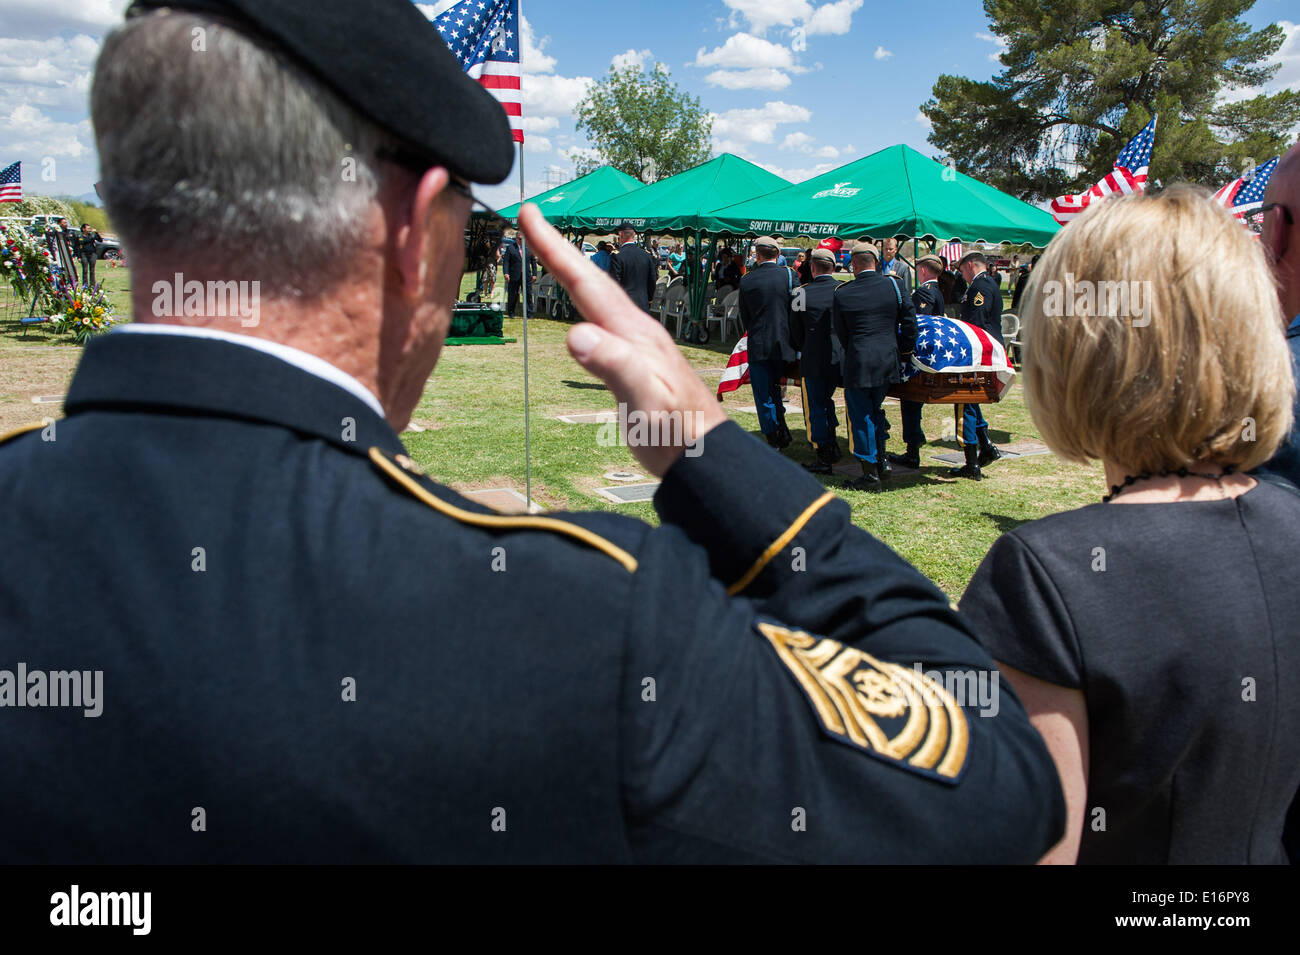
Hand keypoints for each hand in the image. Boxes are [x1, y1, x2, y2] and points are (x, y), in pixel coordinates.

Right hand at [518, 204, 727, 475]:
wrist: (706, 457)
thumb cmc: (677, 433)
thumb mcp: (643, 399)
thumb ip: (614, 365)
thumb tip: (576, 334)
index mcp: (633, 334)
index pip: (586, 283)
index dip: (555, 249)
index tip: (530, 215)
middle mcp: (636, 332)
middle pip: (592, 282)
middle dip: (559, 249)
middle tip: (531, 219)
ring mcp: (638, 347)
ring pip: (599, 299)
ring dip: (573, 274)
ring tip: (552, 256)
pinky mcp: (637, 366)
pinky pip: (603, 323)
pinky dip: (585, 307)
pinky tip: (585, 316)